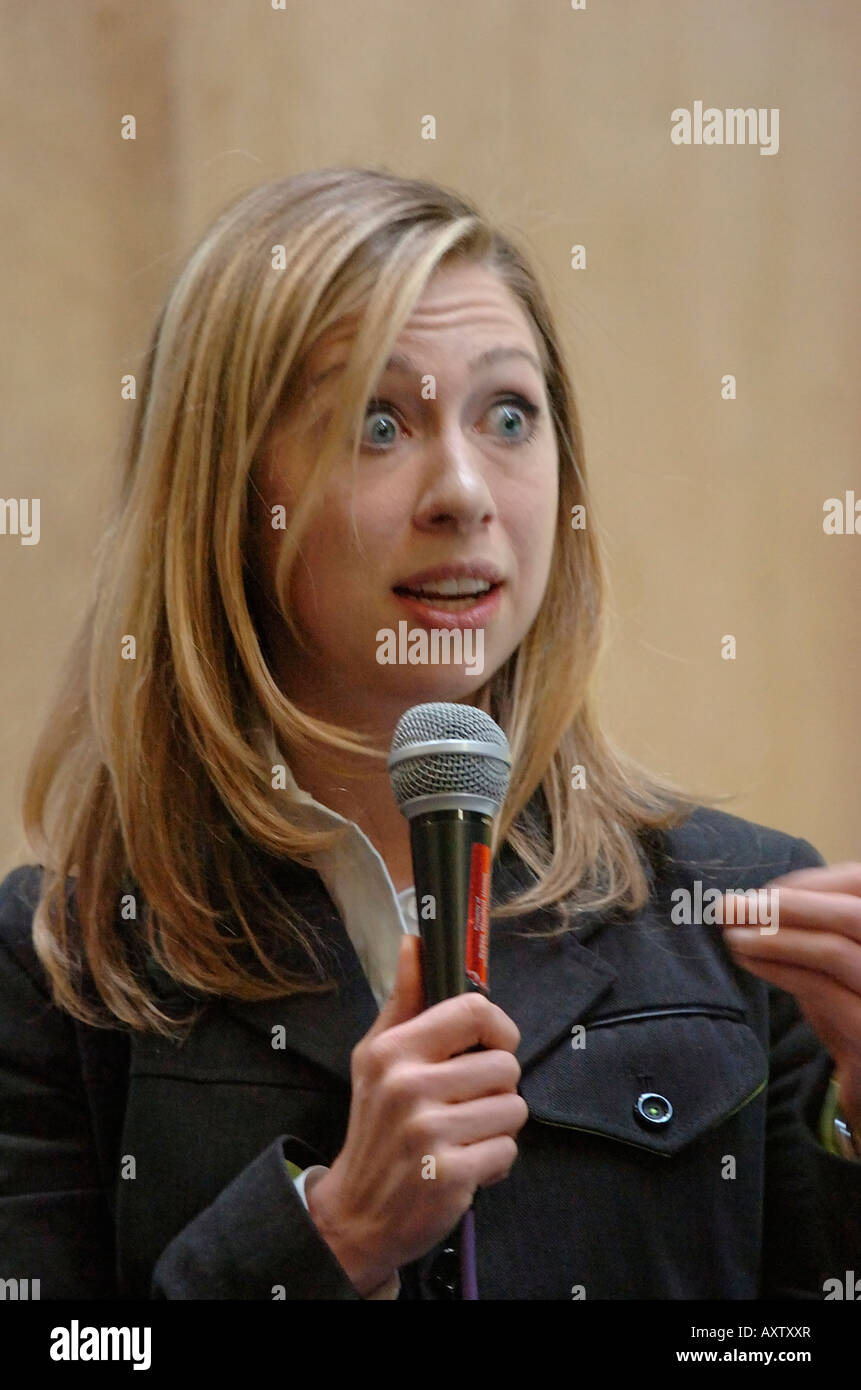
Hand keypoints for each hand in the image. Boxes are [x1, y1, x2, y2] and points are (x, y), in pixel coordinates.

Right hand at [306, 934, 527, 1295]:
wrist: (356, 1212)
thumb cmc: (375, 1124)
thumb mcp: (377, 1056)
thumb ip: (404, 999)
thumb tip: (415, 940)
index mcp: (393, 1049)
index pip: (474, 1010)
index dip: (497, 1027)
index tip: (489, 1045)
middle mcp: (409, 1086)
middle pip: (504, 1064)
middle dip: (496, 1087)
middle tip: (465, 1104)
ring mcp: (429, 1132)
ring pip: (513, 1108)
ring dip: (497, 1126)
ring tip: (464, 1135)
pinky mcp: (450, 1175)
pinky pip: (507, 1151)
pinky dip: (494, 1162)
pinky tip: (465, 1165)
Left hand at [720, 863, 860, 1135]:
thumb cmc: (849, 1010)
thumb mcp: (832, 961)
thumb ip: (811, 927)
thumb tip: (754, 900)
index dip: (813, 883)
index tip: (765, 890)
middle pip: (854, 913)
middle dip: (789, 904)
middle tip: (734, 906)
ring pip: (836, 951)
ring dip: (775, 937)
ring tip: (732, 935)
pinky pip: (822, 990)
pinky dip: (779, 970)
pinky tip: (747, 961)